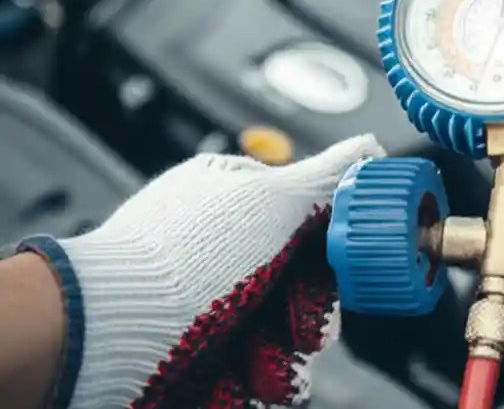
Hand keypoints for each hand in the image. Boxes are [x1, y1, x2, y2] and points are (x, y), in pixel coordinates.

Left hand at [17, 135, 384, 408]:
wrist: (106, 332)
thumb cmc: (182, 256)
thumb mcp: (272, 199)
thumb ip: (328, 177)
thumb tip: (368, 148)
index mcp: (236, 206)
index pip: (309, 231)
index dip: (334, 259)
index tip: (345, 277)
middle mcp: (221, 257)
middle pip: (300, 294)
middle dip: (310, 321)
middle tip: (305, 332)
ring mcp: (206, 311)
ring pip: (278, 344)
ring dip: (285, 363)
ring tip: (268, 369)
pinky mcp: (194, 361)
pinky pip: (245, 379)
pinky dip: (250, 386)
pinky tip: (242, 383)